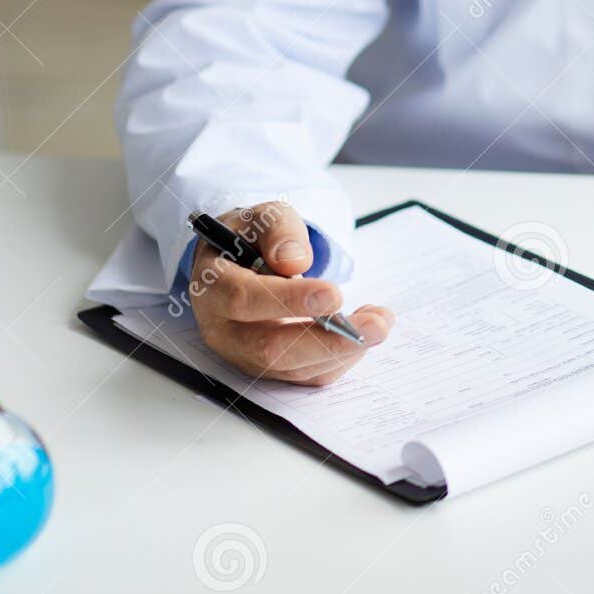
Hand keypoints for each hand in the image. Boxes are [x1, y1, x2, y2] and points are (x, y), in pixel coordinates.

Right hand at [189, 201, 393, 385]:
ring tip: (380, 322)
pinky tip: (366, 330)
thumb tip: (294, 261)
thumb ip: (278, 231)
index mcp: (213, 286)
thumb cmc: (252, 239)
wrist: (244, 261)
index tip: (334, 294)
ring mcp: (247, 355)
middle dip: (328, 340)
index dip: (289, 301)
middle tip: (374, 325)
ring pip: (295, 368)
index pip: (243, 300)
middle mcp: (224, 329)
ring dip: (345, 350)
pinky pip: (310, 376)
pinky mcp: (272, 368)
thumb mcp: (263, 218)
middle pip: (270, 349)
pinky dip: (344, 357)